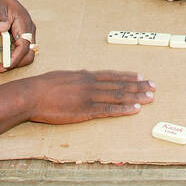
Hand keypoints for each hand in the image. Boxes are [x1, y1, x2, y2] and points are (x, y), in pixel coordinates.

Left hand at [0, 0, 35, 69]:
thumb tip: (2, 28)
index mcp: (24, 22)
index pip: (24, 46)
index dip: (15, 58)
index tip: (5, 65)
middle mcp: (28, 29)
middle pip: (28, 53)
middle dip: (16, 62)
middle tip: (1, 66)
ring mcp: (26, 34)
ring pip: (25, 53)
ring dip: (12, 59)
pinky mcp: (21, 37)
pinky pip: (19, 50)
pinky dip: (10, 55)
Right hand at [24, 69, 155, 123]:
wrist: (31, 95)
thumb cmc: (42, 87)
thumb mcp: (62, 77)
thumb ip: (75, 78)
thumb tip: (83, 75)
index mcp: (85, 75)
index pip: (112, 75)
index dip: (128, 76)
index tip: (141, 77)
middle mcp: (91, 84)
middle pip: (120, 84)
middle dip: (138, 86)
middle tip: (154, 86)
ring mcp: (90, 97)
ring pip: (118, 95)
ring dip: (137, 96)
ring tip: (151, 97)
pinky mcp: (85, 110)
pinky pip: (109, 110)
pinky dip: (124, 109)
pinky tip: (136, 109)